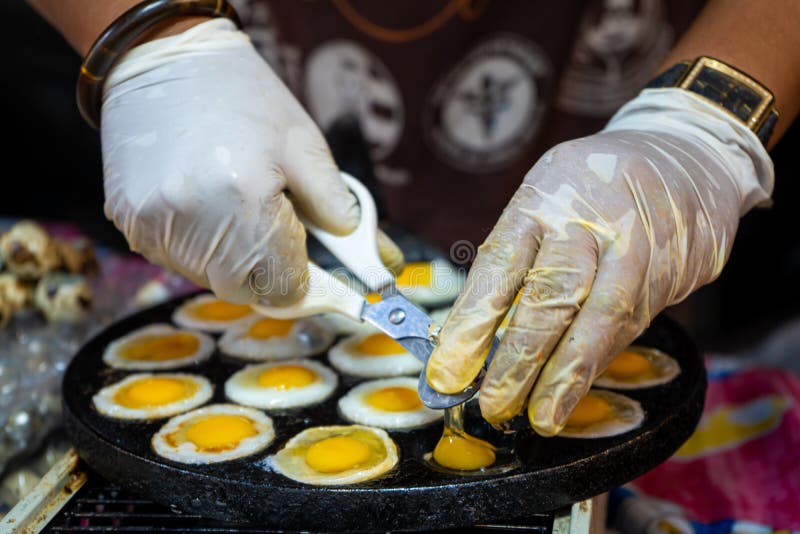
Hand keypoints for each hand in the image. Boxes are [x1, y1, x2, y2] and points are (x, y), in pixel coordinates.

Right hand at [101, 19, 402, 304]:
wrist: (164, 57)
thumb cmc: (242, 97)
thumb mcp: (304, 144)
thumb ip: (340, 208)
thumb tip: (379, 258)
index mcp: (245, 197)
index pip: (282, 284)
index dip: (305, 283)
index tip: (314, 270)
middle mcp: (193, 219)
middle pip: (243, 289)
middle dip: (269, 274)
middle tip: (278, 236)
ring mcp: (153, 222)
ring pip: (207, 277)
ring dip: (232, 259)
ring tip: (237, 206)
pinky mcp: (128, 219)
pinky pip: (174, 257)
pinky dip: (198, 245)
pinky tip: (205, 204)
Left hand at [427, 89, 772, 435]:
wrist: (685, 154)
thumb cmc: (591, 187)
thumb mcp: (544, 202)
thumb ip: (518, 265)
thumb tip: (475, 341)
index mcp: (544, 196)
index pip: (500, 265)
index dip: (471, 324)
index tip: (447, 373)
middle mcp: (592, 214)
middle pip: (553, 294)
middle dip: (521, 359)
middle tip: (495, 405)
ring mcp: (642, 237)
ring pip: (605, 314)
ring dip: (569, 374)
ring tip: (543, 416)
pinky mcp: (680, 262)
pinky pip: (639, 318)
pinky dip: (603, 357)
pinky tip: (579, 383)